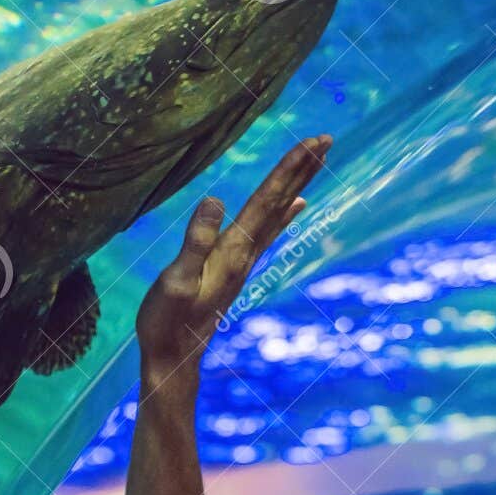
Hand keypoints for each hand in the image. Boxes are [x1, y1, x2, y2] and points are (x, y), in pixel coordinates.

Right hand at [136, 135, 331, 398]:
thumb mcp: (175, 280)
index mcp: (233, 250)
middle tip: (327, 137)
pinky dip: (284, 212)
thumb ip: (196, 242)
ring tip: (317, 159)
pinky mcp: (235, 266)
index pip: (267, 200)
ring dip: (296, 183)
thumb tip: (215, 201)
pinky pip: (267, 230)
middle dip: (302, 167)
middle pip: (280, 201)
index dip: (289, 168)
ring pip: (277, 212)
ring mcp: (243, 260)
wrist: (173, 357)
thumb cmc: (167, 321)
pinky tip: (296, 205)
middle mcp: (246, 252)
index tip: (313, 142)